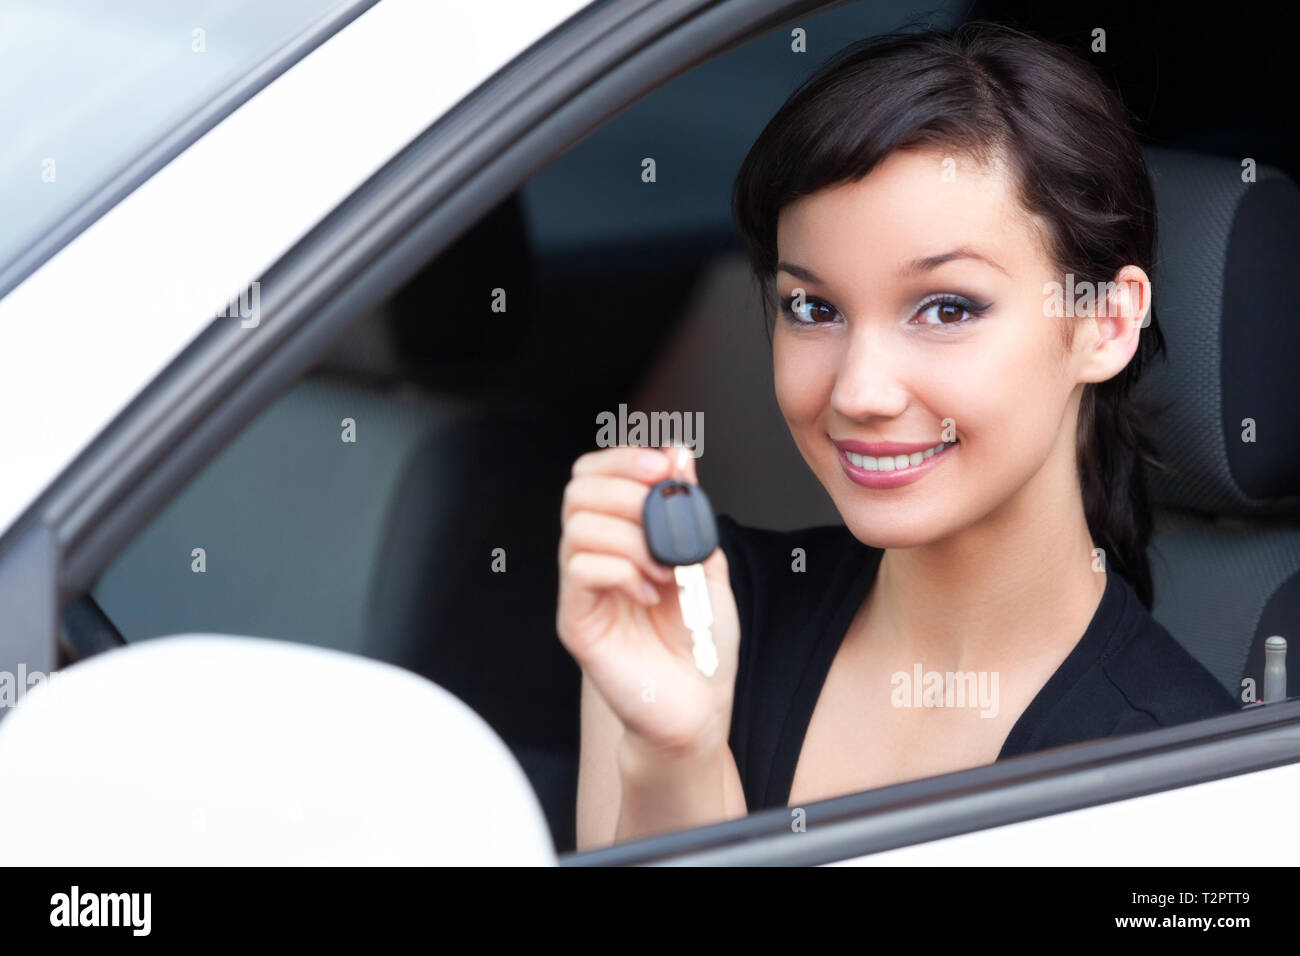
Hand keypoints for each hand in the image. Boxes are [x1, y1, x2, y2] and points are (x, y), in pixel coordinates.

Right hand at [557, 445, 739, 755]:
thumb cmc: (701, 643)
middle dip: (628, 493)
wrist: (699, 706)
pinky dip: (623, 570)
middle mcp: (592, 557)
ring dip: (633, 538)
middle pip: (577, 491)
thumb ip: (688, 510)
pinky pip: (581, 569)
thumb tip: (678, 454)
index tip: (662, 468)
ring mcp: (580, 590)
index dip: (622, 459)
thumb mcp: (706, 562)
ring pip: (579, 527)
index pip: (592, 475)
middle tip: (664, 523)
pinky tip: (650, 594)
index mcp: (619, 537)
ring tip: (664, 570)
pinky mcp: (577, 621)